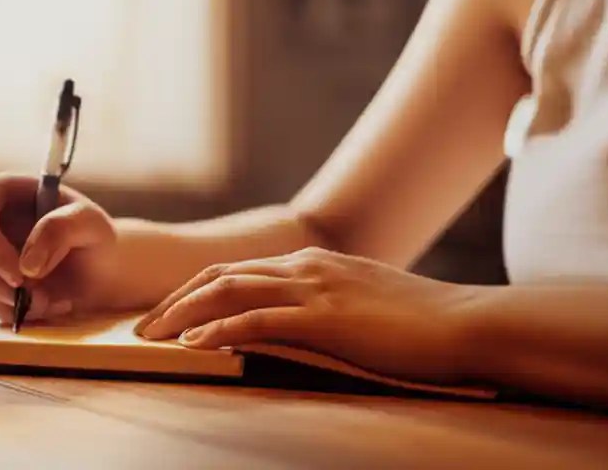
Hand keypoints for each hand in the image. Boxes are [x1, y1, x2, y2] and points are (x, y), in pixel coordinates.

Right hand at [0, 173, 121, 323]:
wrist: (97, 271)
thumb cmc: (93, 238)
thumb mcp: (92, 224)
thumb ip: (61, 229)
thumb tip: (27, 265)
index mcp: (1, 192)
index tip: (19, 273)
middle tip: (39, 297)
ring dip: (6, 302)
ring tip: (48, 302)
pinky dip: (6, 312)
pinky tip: (39, 307)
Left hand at [135, 247, 482, 382]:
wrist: (466, 324)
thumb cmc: (421, 323)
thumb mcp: (364, 302)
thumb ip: (328, 303)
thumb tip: (300, 320)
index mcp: (313, 262)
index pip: (236, 269)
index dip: (194, 289)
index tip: (166, 313)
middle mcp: (305, 266)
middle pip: (219, 274)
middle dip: (174, 299)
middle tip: (142, 327)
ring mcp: (313, 289)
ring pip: (227, 291)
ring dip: (182, 313)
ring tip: (152, 337)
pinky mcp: (323, 318)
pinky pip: (256, 321)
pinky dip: (218, 330)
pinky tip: (194, 345)